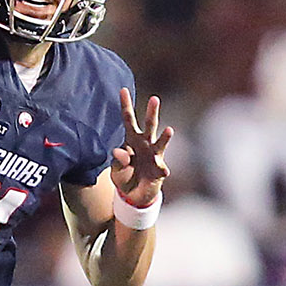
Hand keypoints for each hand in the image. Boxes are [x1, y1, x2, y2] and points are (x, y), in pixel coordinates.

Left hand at [110, 87, 171, 208]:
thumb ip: (118, 160)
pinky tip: (164, 171)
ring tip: (169, 130)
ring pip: (160, 143)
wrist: (134, 196)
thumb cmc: (124, 177)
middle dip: (152, 112)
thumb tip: (119, 151)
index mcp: (131, 140)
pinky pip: (161, 168)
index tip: (123, 90)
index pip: (128, 119)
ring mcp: (154, 156)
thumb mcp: (116, 170)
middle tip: (155, 99)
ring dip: (165, 137)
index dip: (126, 105)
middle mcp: (145, 144)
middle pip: (149, 125)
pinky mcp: (159, 170)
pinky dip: (162, 169)